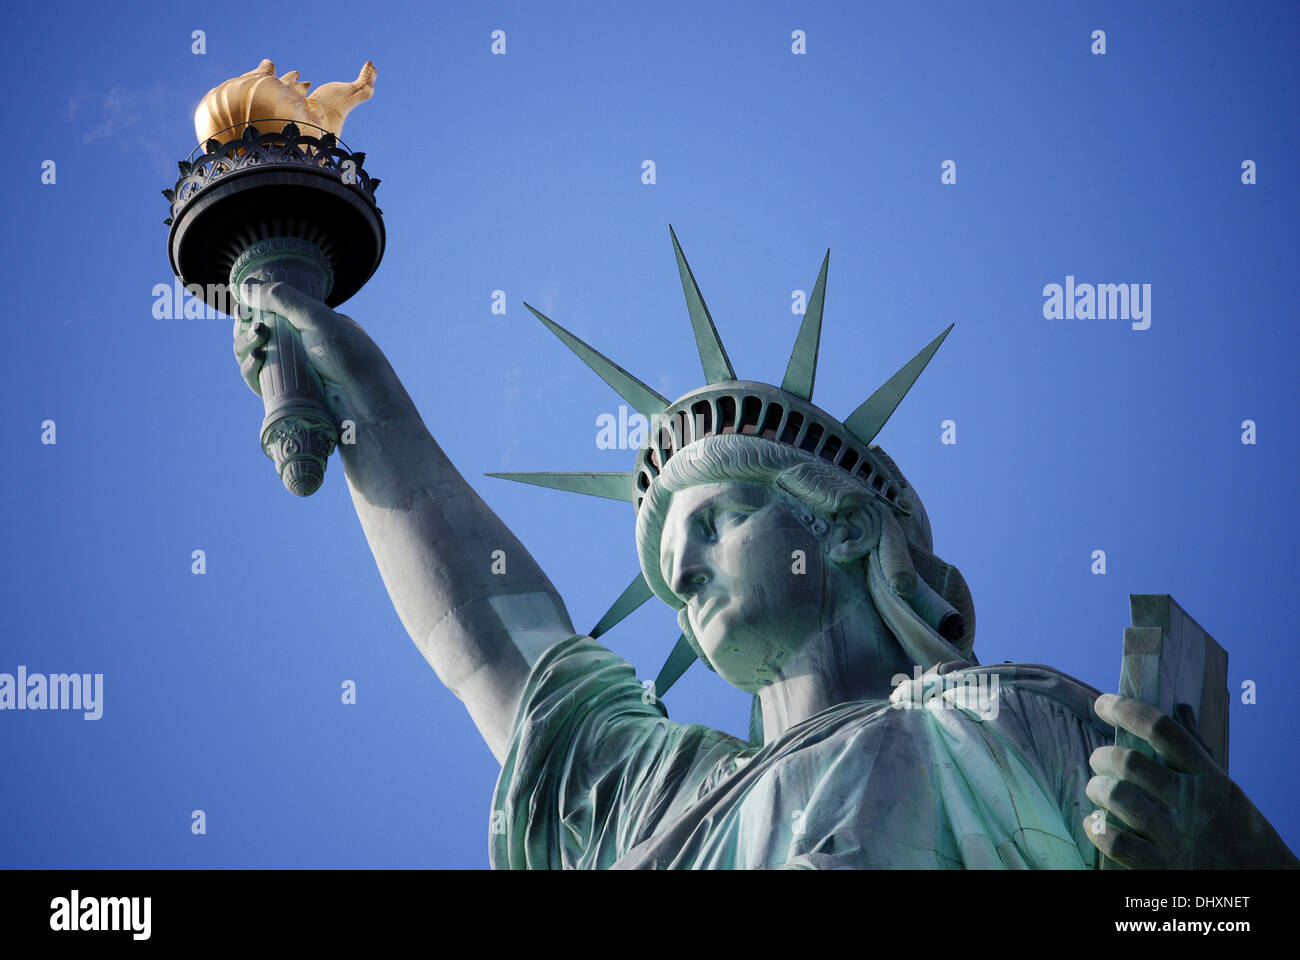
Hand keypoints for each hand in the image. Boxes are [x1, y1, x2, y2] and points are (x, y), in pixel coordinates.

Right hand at [231, 279, 411, 423]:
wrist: (364, 401)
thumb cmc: (349, 356)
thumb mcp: (318, 319)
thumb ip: (283, 299)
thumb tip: (246, 286)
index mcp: (308, 325)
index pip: (270, 313)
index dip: (252, 310)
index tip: (243, 309)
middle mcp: (297, 346)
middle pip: (255, 335)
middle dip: (246, 329)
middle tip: (256, 329)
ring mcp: (290, 370)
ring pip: (252, 357)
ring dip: (244, 347)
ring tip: (257, 344)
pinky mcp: (284, 393)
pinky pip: (257, 380)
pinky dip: (249, 369)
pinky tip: (255, 361)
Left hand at [1083, 693, 1298, 868]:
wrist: (1264, 882)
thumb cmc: (1241, 832)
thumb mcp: (1226, 789)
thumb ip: (1196, 750)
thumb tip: (1179, 708)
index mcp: (1209, 778)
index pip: (1162, 729)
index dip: (1126, 710)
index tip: (1103, 703)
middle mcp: (1192, 803)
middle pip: (1130, 762)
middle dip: (1103, 756)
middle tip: (1098, 759)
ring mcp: (1176, 836)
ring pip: (1118, 796)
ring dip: (1097, 789)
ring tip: (1097, 790)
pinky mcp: (1163, 868)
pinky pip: (1117, 843)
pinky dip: (1098, 829)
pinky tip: (1095, 824)